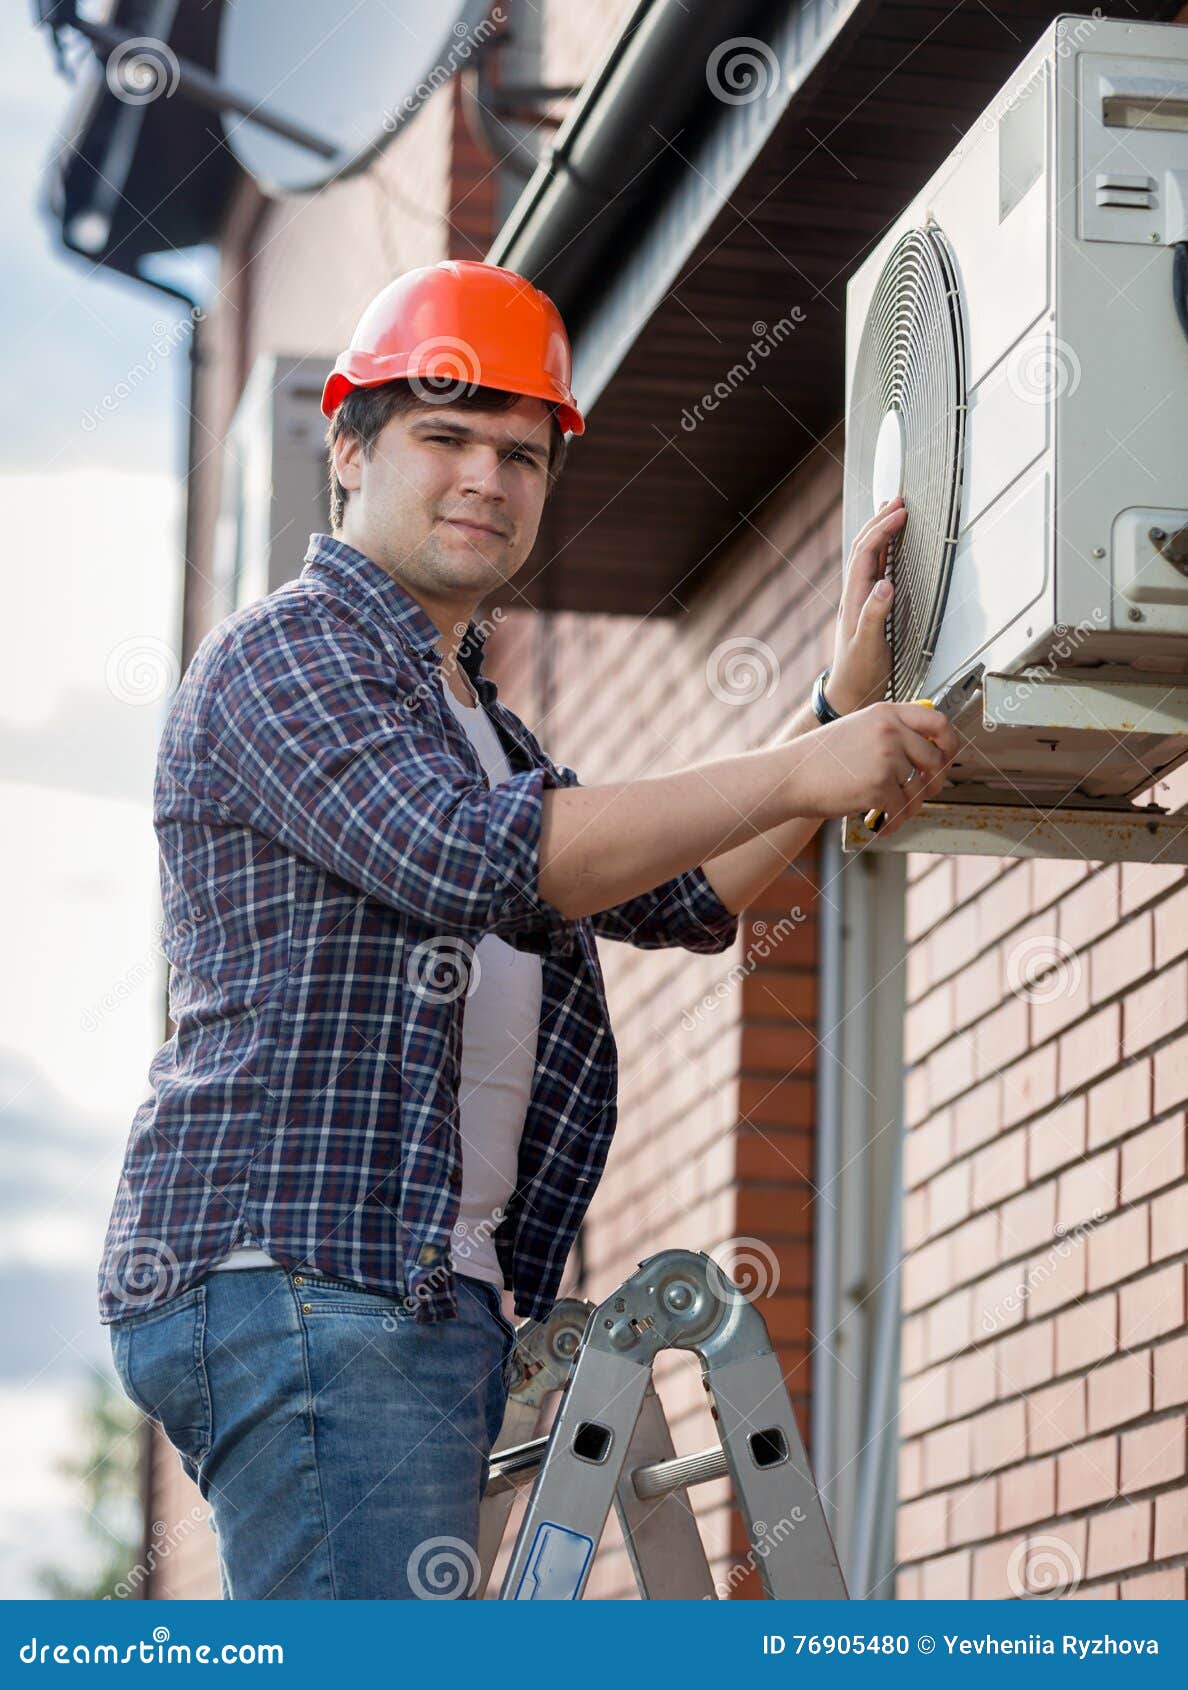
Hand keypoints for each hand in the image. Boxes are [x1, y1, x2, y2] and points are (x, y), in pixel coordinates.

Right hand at [786, 700, 958, 836]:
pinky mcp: (879, 787)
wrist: (791, 776)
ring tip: (895, 812)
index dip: (950, 742)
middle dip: (933, 782)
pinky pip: (900, 810)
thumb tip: (924, 750)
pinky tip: (882, 824)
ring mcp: (886, 759)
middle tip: (923, 792)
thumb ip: (890, 731)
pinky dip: (893, 823)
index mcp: (886, 714)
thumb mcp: (857, 728)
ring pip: (919, 789)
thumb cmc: (819, 757)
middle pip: (935, 759)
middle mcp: (890, 732)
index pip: (937, 721)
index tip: (947, 756)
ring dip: (911, 807)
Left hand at [825, 496, 906, 714]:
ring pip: (868, 556)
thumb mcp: (869, 647)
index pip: (866, 553)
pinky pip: (874, 570)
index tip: (902, 513)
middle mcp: (855, 595)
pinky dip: (883, 551)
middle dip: (881, 521)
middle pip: (864, 547)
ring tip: (892, 511)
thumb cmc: (859, 674)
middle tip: (899, 500)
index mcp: (855, 599)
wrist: (848, 694)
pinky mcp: (868, 607)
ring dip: (880, 531)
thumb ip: (874, 616)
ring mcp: (860, 600)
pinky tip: (890, 548)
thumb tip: (885, 584)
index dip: (883, 530)